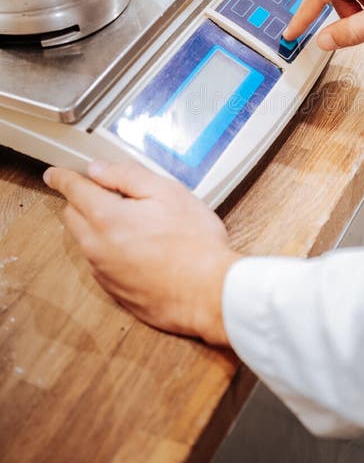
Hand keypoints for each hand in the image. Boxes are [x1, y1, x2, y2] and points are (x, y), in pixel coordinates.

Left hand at [43, 161, 239, 344]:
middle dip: (81, 201)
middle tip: (107, 192)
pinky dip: (110, 250)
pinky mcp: (115, 291)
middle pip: (73, 216)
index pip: (73, 190)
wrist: (209, 293)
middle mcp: (97, 247)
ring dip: (97, 227)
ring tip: (134, 222)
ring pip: (86, 241)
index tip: (55, 174)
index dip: (62, 177)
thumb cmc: (195, 243)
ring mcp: (104, 272)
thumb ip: (128, 176)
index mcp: (106, 218)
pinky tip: (140, 248)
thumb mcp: (168, 192)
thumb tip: (99, 169)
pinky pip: (101, 263)